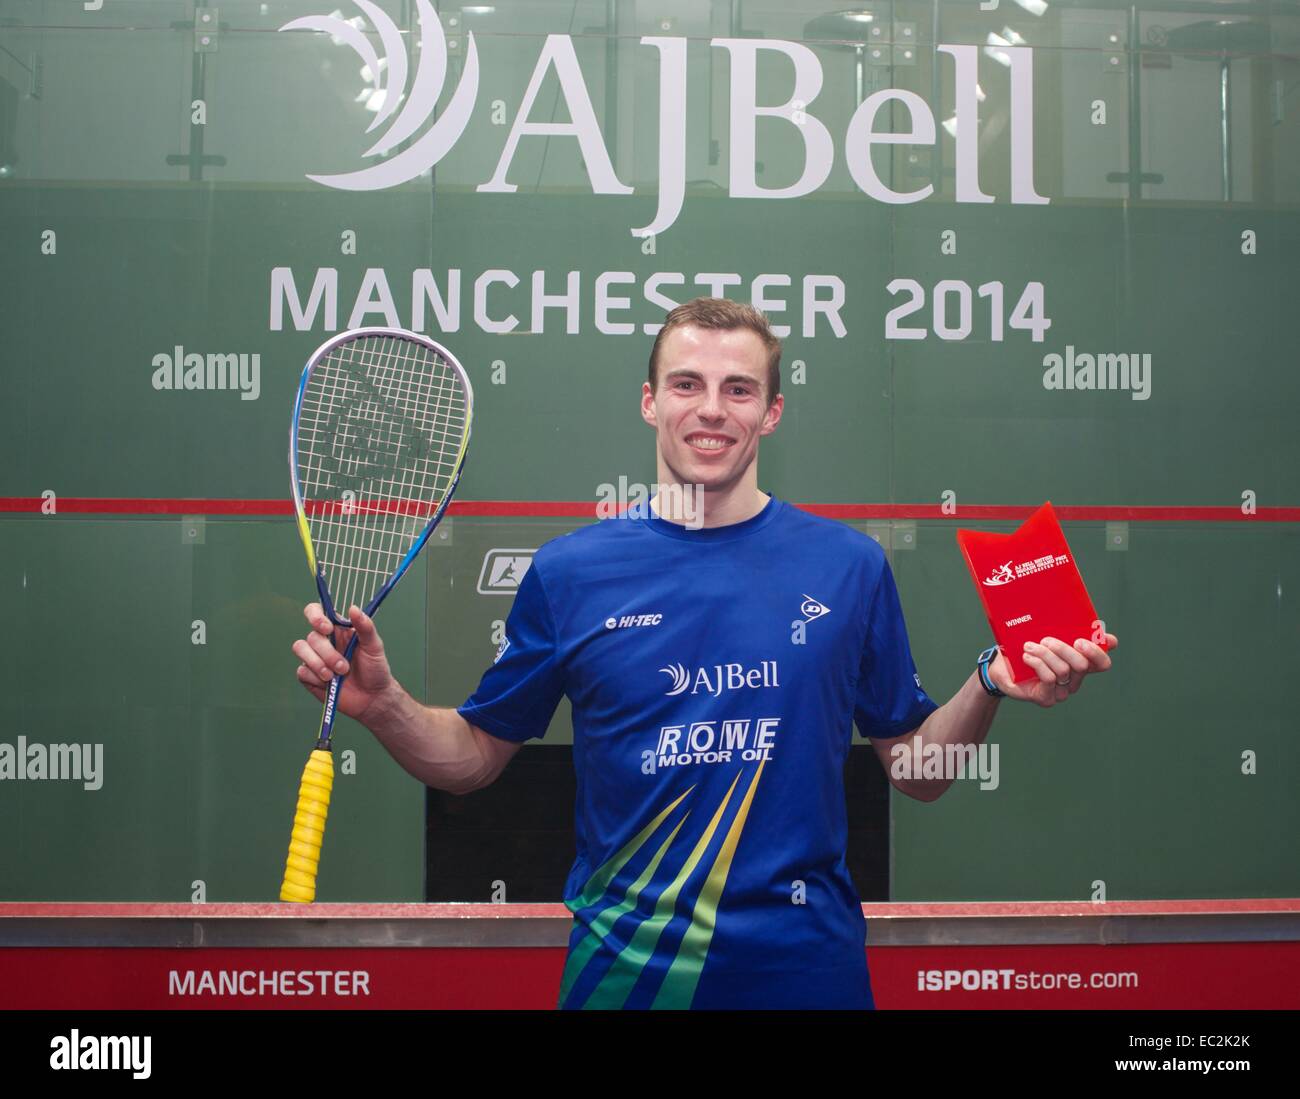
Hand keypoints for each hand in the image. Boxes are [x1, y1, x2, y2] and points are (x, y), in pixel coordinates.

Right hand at [291, 603, 399, 723]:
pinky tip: (329, 684)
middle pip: (311, 636)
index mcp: (337, 630)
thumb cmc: (375, 669)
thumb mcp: (374, 646)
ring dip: (318, 663)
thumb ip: (365, 627)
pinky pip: (301, 671)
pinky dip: (315, 678)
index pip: (316, 612)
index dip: (316, 616)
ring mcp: (314, 658)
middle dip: (327, 653)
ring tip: (334, 676)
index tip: (327, 629)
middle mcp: (323, 642)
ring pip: (300, 648)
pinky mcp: (308, 676)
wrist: (372, 698)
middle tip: (344, 667)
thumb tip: (353, 607)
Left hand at [990, 633, 1117, 707]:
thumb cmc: (1024, 650)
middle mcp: (1074, 680)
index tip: (1081, 639)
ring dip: (1045, 654)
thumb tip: (1083, 621)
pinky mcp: (1046, 698)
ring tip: (1029, 646)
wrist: (999, 668)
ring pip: (1064, 670)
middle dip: (1064, 649)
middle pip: (1083, 665)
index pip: (1102, 663)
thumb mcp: (1043, 637)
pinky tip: (1026, 657)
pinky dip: (1037, 664)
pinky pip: (1049, 678)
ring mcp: (1061, 691)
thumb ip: (1063, 631)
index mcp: (1079, 664)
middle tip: (1046, 639)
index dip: (1097, 652)